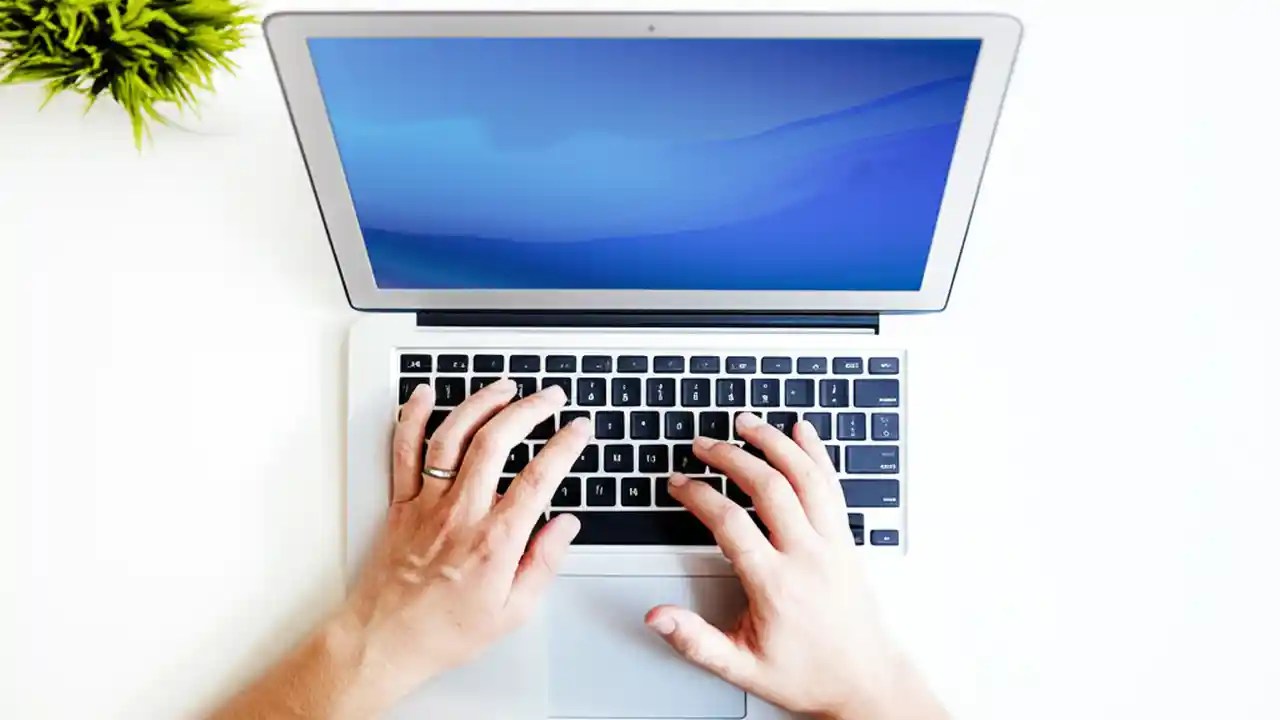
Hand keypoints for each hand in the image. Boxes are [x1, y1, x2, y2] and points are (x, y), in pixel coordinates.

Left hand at [212, 379, 587, 718]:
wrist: (385, 643)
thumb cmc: (446, 633)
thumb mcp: (513, 612)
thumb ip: (544, 563)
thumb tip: (566, 525)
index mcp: (495, 541)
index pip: (539, 477)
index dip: (565, 445)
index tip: (578, 429)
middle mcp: (460, 514)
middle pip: (497, 442)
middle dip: (529, 409)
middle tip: (550, 397)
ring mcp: (426, 504)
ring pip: (453, 437)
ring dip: (480, 403)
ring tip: (504, 387)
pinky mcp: (400, 504)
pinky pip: (403, 451)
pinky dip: (412, 417)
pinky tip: (425, 394)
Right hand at [645, 413, 945, 719]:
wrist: (865, 682)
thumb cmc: (807, 675)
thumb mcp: (742, 668)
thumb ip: (696, 641)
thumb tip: (658, 618)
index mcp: (776, 584)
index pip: (730, 522)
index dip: (698, 496)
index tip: (679, 483)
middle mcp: (808, 556)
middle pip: (768, 487)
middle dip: (731, 457)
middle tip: (703, 444)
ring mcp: (832, 544)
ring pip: (805, 477)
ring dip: (774, 443)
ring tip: (746, 423)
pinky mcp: (846, 540)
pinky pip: (832, 486)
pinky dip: (816, 454)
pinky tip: (802, 432)